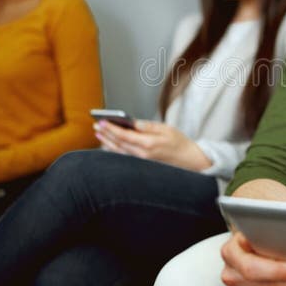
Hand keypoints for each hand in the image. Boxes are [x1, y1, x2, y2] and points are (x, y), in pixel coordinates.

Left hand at [94, 120, 208, 169]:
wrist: (189, 161)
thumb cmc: (179, 143)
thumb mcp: (166, 129)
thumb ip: (147, 126)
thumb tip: (132, 122)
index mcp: (149, 144)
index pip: (124, 136)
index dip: (111, 128)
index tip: (102, 121)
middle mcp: (143, 155)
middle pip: (119, 144)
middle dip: (106, 134)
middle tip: (96, 125)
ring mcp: (141, 162)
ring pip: (119, 152)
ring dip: (108, 142)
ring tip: (99, 133)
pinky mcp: (142, 164)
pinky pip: (124, 156)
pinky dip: (115, 149)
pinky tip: (109, 143)